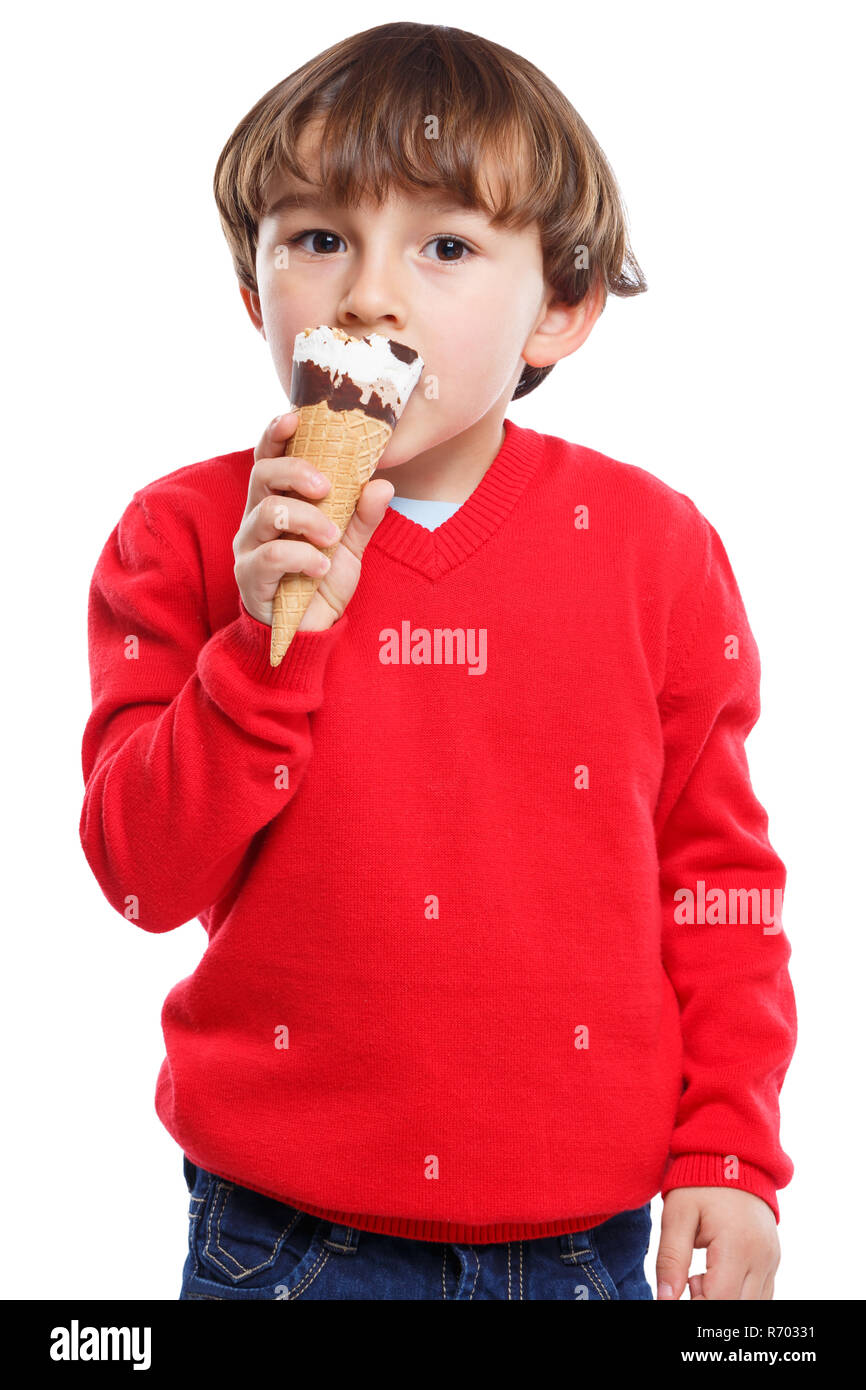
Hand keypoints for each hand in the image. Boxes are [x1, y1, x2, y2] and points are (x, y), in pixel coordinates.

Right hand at [233, 411, 394, 630]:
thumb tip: (382, 484)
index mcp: (278, 501)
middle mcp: (256, 518)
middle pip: (262, 474)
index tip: (296, 416)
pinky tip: (321, 568)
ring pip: (267, 512)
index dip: (277, 433)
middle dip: (296, 472)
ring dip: (307, 520)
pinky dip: (302, 557)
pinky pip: (271, 555)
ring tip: (332, 538)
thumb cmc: (321, 582)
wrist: (310, 632)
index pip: (269, 457)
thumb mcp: (351, 546)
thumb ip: (363, 516)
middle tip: (326, 486)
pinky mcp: (249, 577)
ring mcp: (249, 546)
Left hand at [656, 1187, 779, 1299]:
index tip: (683, 1285)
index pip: (719, 1299)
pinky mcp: (773, 1260)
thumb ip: (671, 1259)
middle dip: (709, 1302)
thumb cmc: (700, 1183)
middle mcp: (762, 1258)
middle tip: (690, 1279)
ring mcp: (772, 1260)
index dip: (696, 1304)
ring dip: (725, 1299)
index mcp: (737, 1246)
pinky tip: (717, 1274)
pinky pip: (761, 1294)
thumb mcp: (677, 1215)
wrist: (732, 1157)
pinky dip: (739, 1295)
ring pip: (753, 1305)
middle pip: (738, 1306)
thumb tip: (665, 1299)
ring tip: (702, 1275)